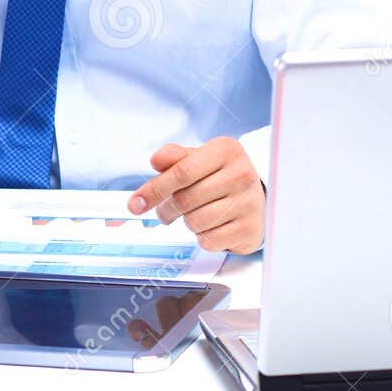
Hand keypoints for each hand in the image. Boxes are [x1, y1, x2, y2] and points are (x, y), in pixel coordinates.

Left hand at [127, 137, 264, 254]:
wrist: (256, 200)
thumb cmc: (220, 177)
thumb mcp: (198, 160)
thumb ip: (175, 158)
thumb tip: (156, 160)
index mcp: (225, 150)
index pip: (181, 172)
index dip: (154, 190)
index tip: (135, 204)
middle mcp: (242, 174)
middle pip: (184, 199)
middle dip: (166, 210)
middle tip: (165, 212)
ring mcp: (249, 203)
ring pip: (195, 222)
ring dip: (186, 223)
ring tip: (194, 215)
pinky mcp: (250, 229)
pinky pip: (209, 240)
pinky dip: (202, 237)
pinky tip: (211, 226)